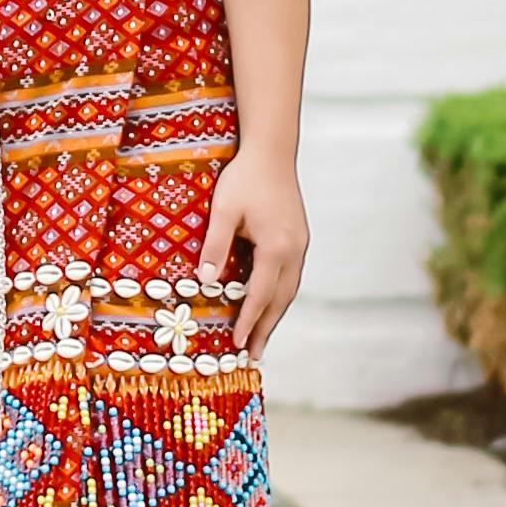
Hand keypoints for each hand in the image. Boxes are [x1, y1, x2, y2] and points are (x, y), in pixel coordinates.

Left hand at [201, 141, 306, 358]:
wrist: (272, 150)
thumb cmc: (244, 177)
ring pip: (289, 290)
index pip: (260, 295)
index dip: (247, 322)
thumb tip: (204, 282)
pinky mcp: (298, 238)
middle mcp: (294, 251)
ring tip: (260, 337)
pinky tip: (268, 302)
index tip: (236, 345)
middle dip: (266, 329)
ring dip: (274, 314)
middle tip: (252, 355)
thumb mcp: (223, 210)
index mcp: (277, 247)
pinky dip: (279, 295)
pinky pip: (290, 276)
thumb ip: (214, 246)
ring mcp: (300, 244)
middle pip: (280, 300)